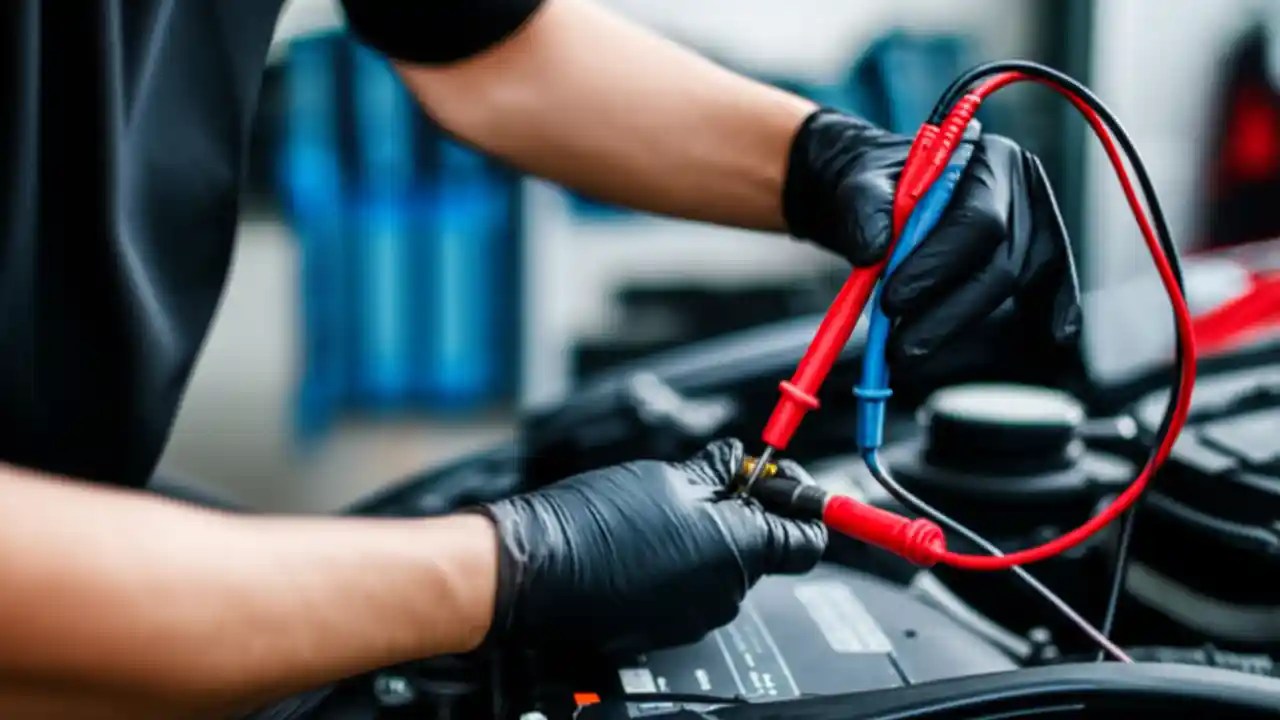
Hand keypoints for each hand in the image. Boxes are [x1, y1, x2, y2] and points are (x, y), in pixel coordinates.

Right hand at [477, 439, 826, 655]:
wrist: (531, 572)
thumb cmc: (594, 523)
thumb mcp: (666, 476)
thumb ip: (717, 470)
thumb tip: (739, 462)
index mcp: (740, 552)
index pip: (809, 539)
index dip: (800, 504)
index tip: (778, 482)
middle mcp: (727, 594)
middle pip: (762, 551)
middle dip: (740, 514)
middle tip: (704, 482)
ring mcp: (695, 617)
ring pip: (721, 570)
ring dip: (704, 539)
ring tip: (659, 512)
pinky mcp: (663, 629)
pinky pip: (688, 591)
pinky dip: (676, 565)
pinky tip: (639, 543)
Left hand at [783, 110, 1081, 380]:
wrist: (881, 192)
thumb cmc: (876, 185)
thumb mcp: (857, 183)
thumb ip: (863, 208)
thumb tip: (874, 251)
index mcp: (986, 158)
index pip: (975, 221)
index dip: (936, 267)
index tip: (891, 302)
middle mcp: (1020, 188)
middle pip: (1001, 262)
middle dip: (947, 312)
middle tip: (896, 347)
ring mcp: (1030, 222)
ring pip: (1011, 284)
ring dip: (959, 324)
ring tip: (908, 351)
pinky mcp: (1030, 254)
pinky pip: (1046, 287)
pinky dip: (1047, 314)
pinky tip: (1054, 340)